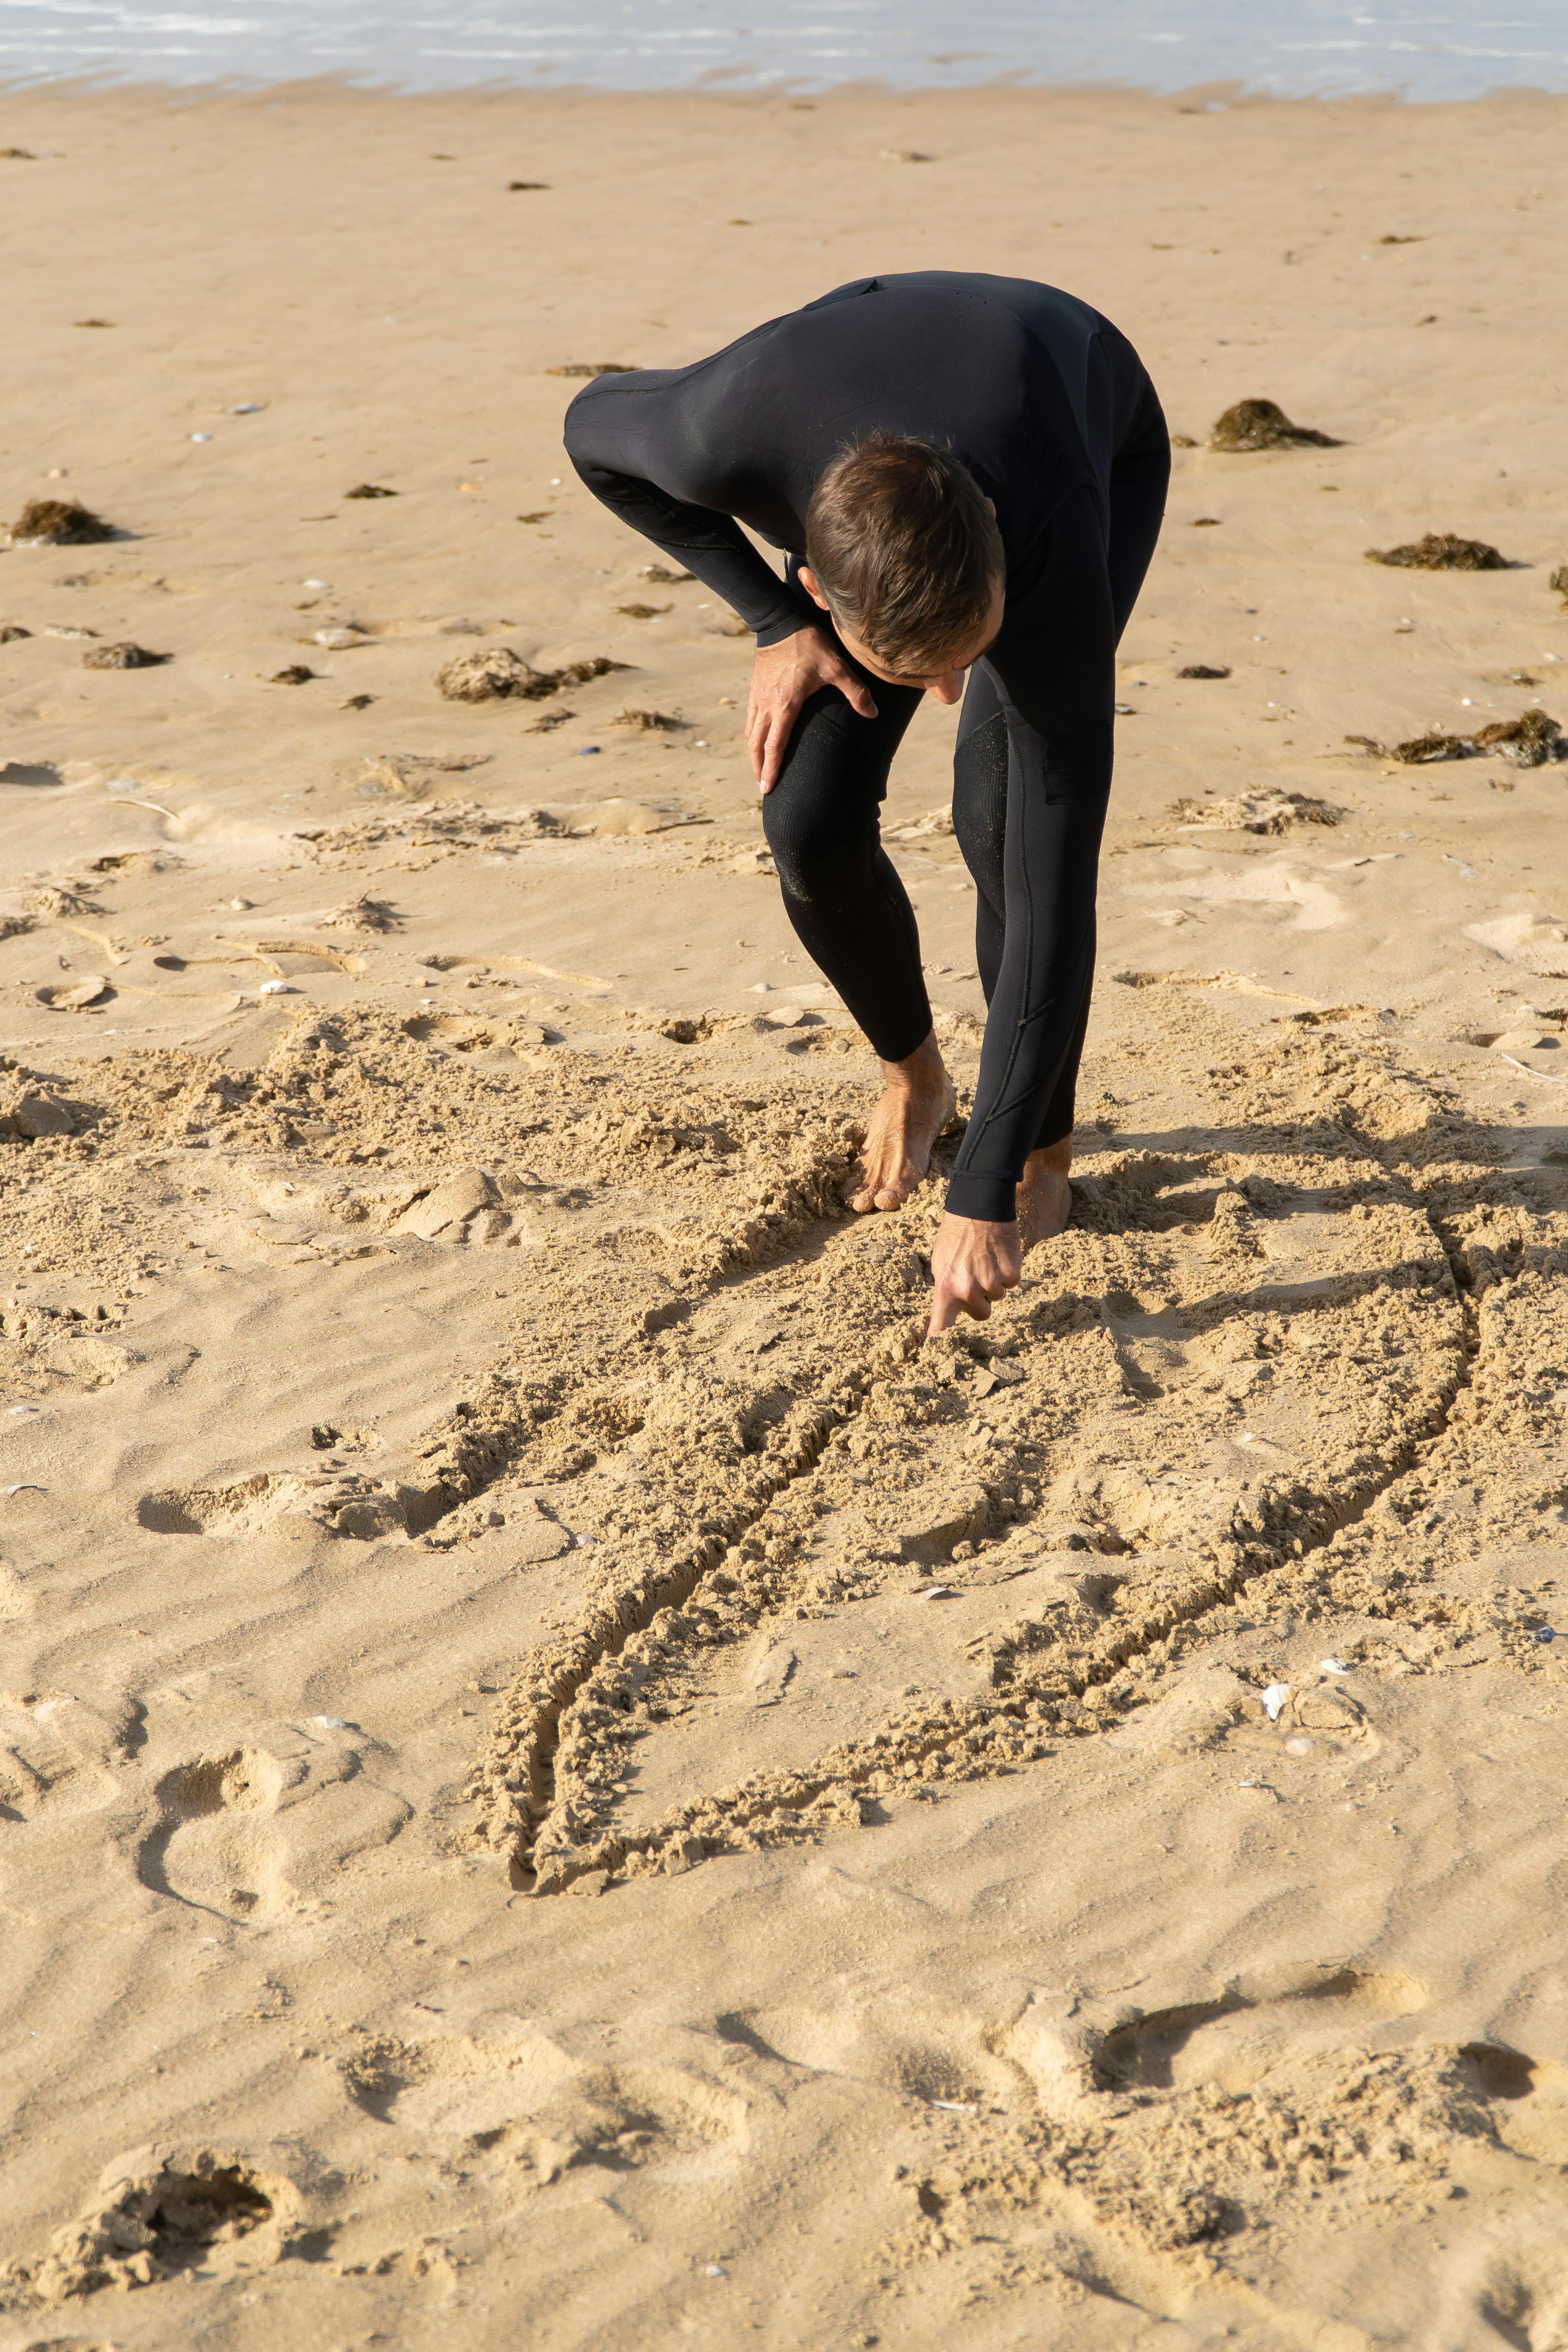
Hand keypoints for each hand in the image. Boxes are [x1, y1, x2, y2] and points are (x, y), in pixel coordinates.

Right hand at [747, 626, 877, 792]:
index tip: (768, 788)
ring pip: (751, 734)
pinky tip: (755, 742)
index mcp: (786, 705)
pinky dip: (751, 736)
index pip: (775, 746)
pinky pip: (750, 720)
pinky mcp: (755, 690)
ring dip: (753, 755)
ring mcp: (758, 698)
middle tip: (763, 788)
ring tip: (759, 771)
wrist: (779, 622)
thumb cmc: (808, 645)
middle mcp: (768, 706)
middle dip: (759, 769)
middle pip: (757, 746)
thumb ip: (855, 691)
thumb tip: (873, 713)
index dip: (771, 769)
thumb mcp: (836, 666)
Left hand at [926, 1211, 1021, 1336]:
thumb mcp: (939, 1262)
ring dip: (994, 1282)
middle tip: (976, 1274)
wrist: (980, 1206)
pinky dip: (1008, 1272)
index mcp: (945, 1289)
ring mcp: (991, 1284)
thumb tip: (946, 1314)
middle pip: (981, 1314)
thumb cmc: (956, 1234)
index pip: (942, 1326)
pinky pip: (1012, 1283)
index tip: (940, 1353)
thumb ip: (945, 1290)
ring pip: (998, 1297)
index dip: (942, 1341)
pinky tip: (999, 1254)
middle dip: (980, 1300)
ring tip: (985, 1258)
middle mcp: (968, 1291)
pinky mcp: (1011, 1274)